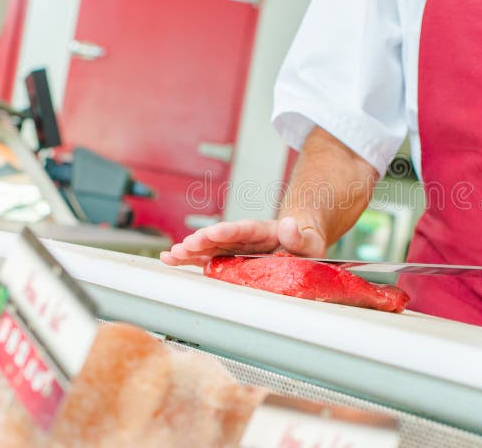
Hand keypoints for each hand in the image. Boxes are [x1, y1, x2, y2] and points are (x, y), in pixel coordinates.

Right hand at [159, 216, 326, 266]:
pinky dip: (189, 259)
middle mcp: (244, 237)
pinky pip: (207, 257)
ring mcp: (234, 246)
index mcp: (264, 231)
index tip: (215, 232)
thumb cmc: (306, 244)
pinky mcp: (227, 256)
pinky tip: (171, 259)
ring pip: (209, 246)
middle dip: (203, 241)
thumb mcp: (310, 240)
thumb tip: (289, 224)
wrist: (300, 244)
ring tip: (172, 255)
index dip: (230, 231)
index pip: (245, 229)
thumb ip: (299, 235)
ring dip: (190, 250)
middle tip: (186, 246)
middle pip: (221, 237)